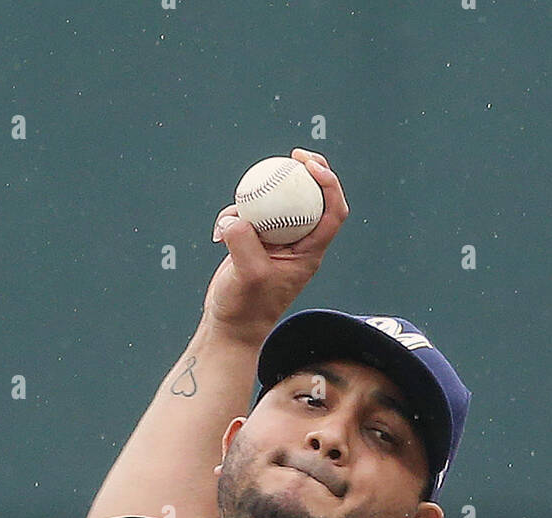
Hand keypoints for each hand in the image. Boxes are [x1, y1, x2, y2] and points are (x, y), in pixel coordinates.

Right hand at [202, 149, 349, 345]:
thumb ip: (243, 243)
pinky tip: (219, 232)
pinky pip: (248, 216)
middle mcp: (297, 245)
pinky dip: (233, 217)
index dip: (329, 184)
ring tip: (240, 200)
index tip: (310, 166)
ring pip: (277, 204)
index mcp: (309, 253)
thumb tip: (235, 217)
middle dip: (309, 172)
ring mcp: (276, 242)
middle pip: (312, 200)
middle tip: (295, 155)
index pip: (332, 213)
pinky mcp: (254, 242)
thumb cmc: (246, 308)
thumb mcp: (248, 275)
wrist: (230, 327)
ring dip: (260, 195)